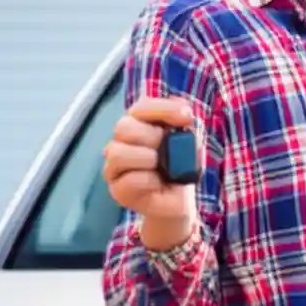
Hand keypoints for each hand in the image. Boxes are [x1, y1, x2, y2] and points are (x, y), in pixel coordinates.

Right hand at [103, 97, 199, 245]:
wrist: (181, 198)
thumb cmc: (182, 165)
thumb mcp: (190, 140)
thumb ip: (185, 123)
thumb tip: (185, 114)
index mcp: (138, 123)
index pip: (141, 106)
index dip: (164, 109)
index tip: (187, 118)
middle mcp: (121, 141)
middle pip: (123, 127)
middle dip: (153, 137)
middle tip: (169, 149)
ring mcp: (115, 166)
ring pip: (118, 153)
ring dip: (148, 159)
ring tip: (160, 166)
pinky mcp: (117, 189)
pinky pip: (129, 179)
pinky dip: (149, 181)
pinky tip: (157, 184)